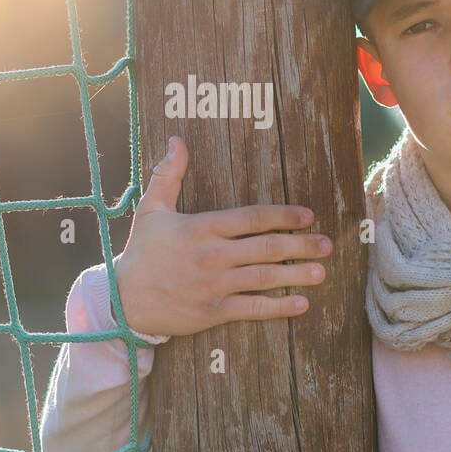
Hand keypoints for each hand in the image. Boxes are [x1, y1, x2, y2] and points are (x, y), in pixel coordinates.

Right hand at [110, 136, 331, 337]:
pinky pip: (252, 309)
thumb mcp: (151, 209)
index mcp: (202, 228)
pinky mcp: (213, 311)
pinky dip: (278, 307)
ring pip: (264, 278)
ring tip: (321, 272)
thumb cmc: (142, 252)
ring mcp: (214, 285)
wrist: (123, 300)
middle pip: (265, 248)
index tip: (308, 216)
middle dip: (300, 245)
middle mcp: (212, 256)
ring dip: (296, 275)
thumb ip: (168, 174)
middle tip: (327, 243)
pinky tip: (301, 304)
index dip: (283, 216)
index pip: (251, 218)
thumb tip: (177, 140)